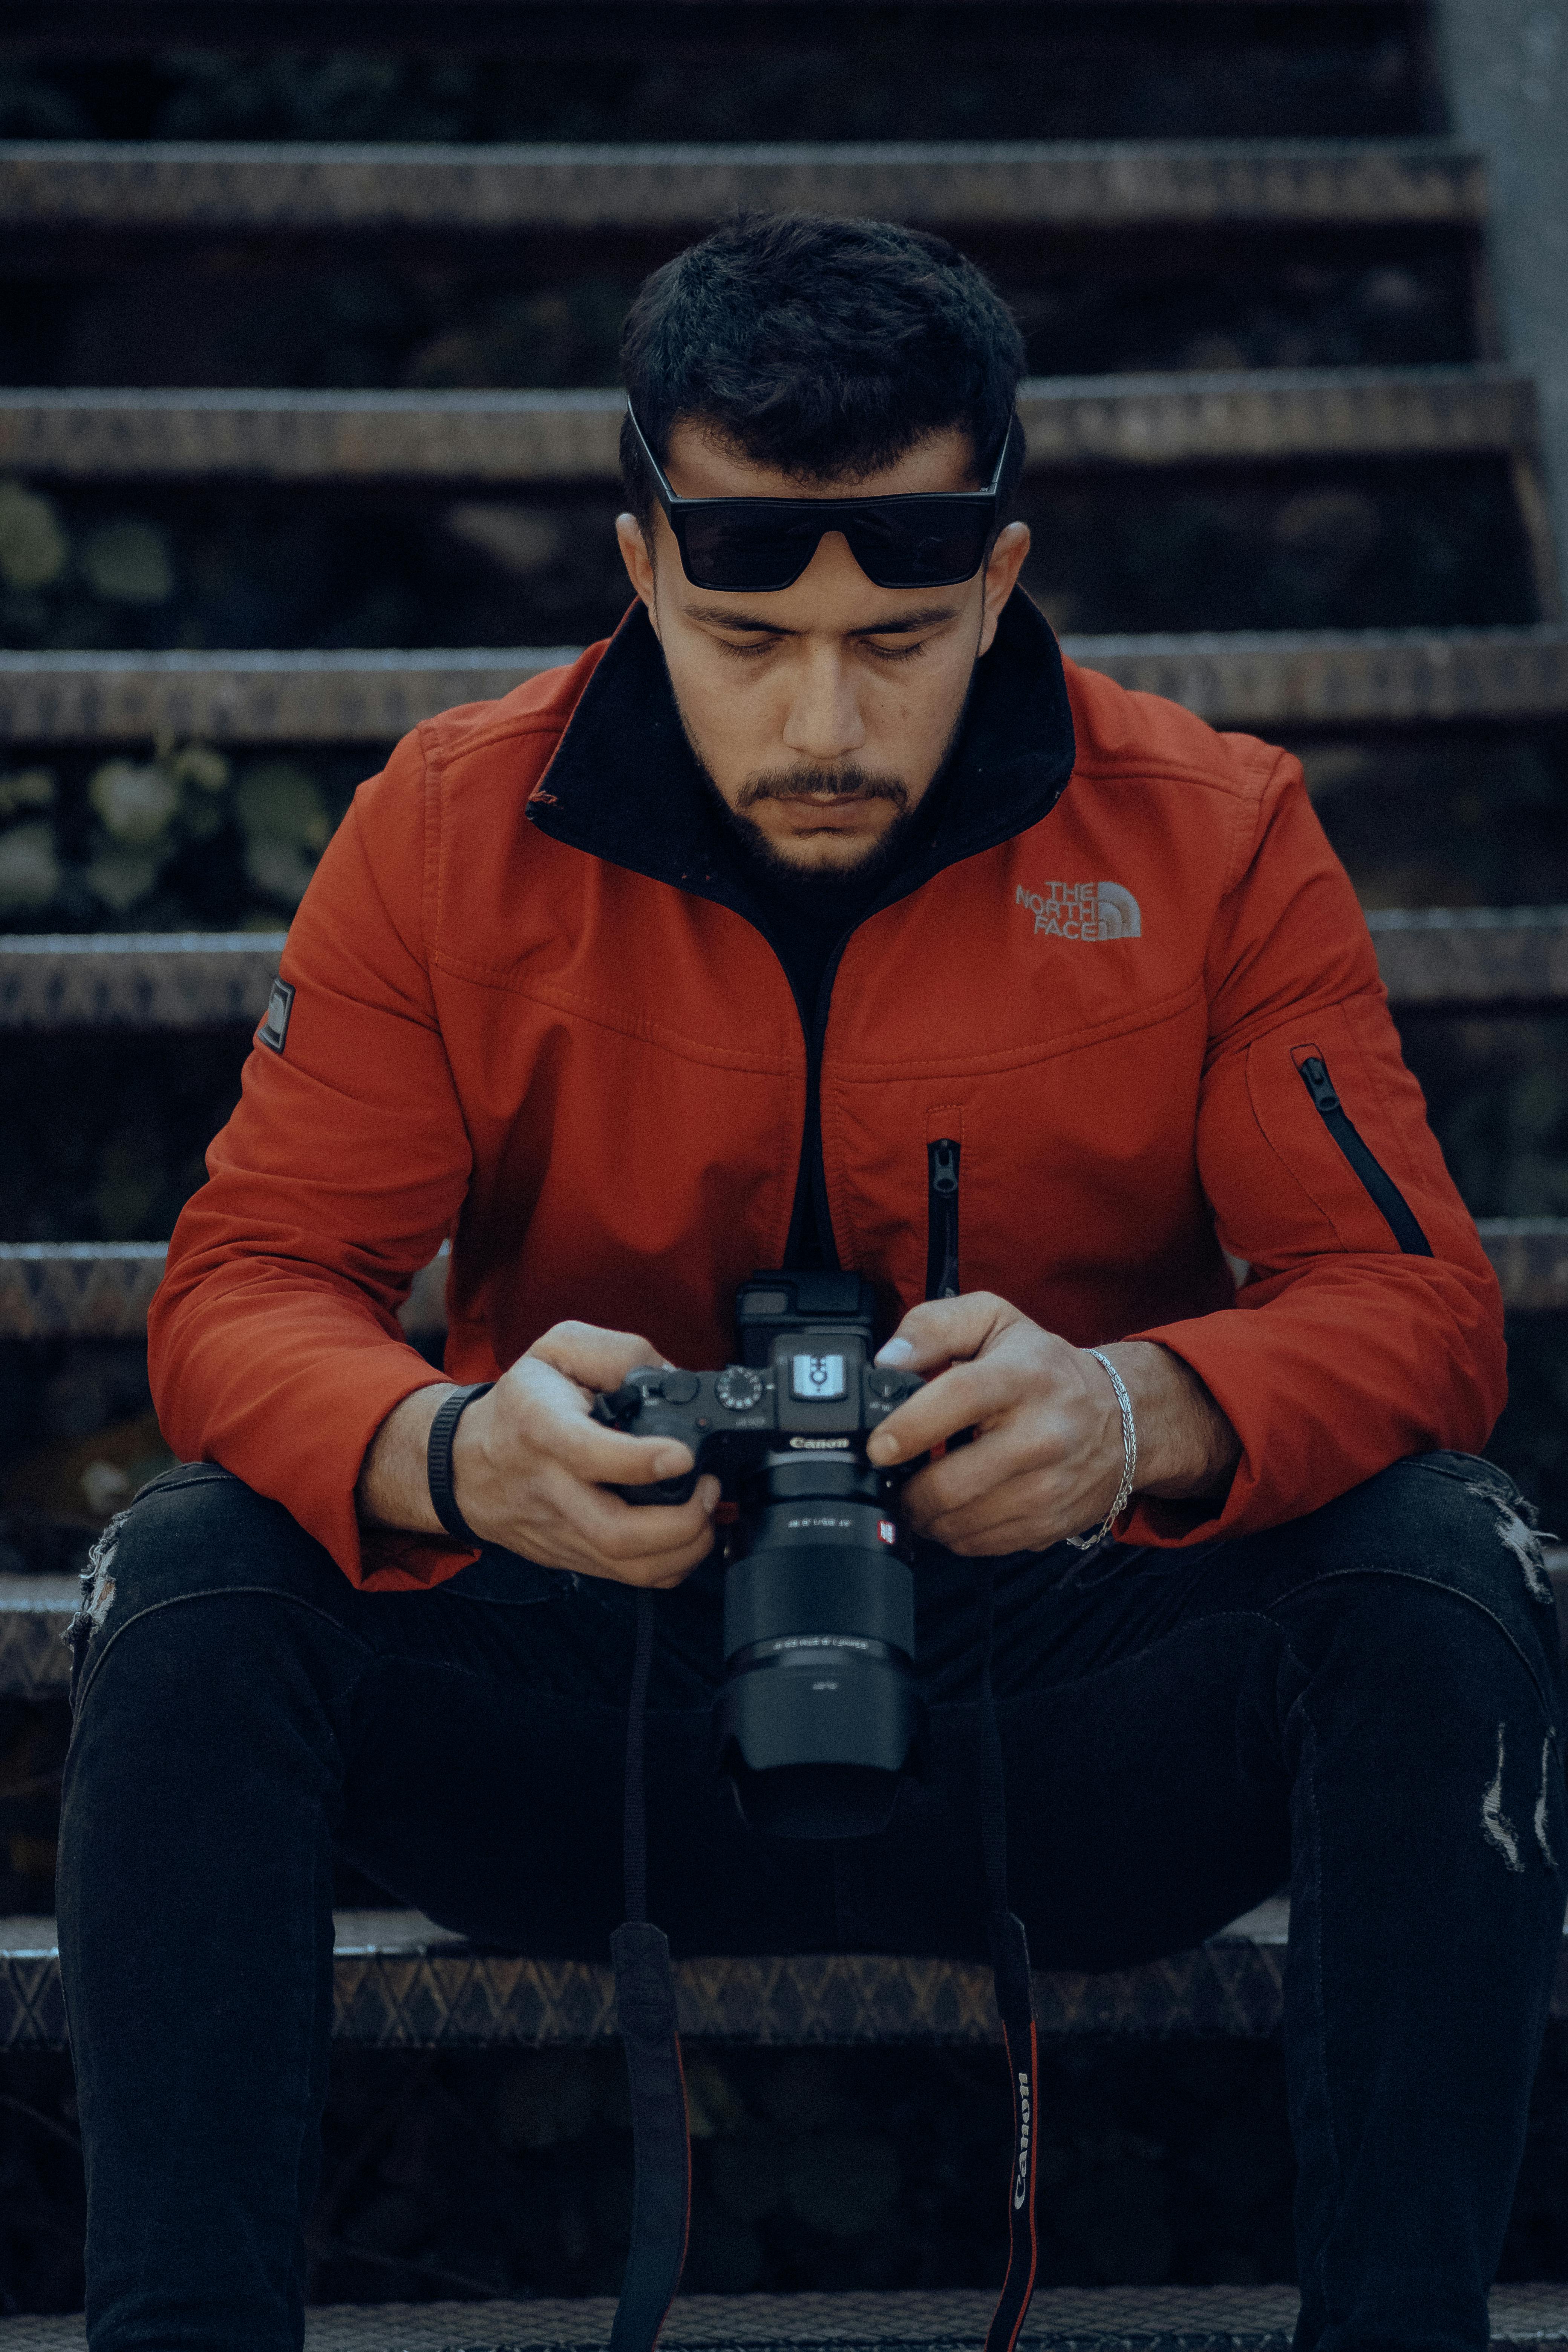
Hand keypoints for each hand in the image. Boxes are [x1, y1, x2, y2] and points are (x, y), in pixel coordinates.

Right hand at [452, 1323, 720, 1585]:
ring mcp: (560, 1531)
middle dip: (681, 1521)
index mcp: (542, 1429)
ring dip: (685, 1548)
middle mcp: (550, 1489)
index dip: (641, 1461)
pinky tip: (686, 1535)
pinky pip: (629, 1579)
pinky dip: (671, 1565)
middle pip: (616, 1532)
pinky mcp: (570, 1557)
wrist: (462, 1463)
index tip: (683, 1455)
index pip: (589, 1454)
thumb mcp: (557, 1351)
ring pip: (629, 1566)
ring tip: (706, 1512)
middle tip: (709, 1488)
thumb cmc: (519, 1404)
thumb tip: (673, 1378)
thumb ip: (617, 1354)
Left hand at [863, 1294, 1237, 1554]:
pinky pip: (981, 1544)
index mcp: (1022, 1376)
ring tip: (919, 1494)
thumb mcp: (995, 1322)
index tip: (878, 1447)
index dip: (909, 1426)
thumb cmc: (1046, 1369)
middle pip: (951, 1481)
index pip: (959, 1397)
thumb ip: (934, 1327)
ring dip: (924, 1515)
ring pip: (960, 1522)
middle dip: (905, 1489)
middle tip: (891, 1479)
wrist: (1125, 1419)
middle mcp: (1041, 1434)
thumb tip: (887, 1360)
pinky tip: (953, 1509)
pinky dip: (954, 1533)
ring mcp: (1048, 1487)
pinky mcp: (1050, 1523)